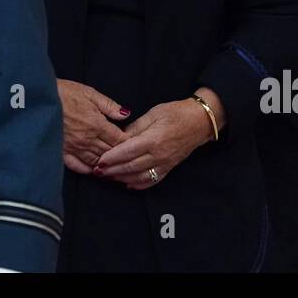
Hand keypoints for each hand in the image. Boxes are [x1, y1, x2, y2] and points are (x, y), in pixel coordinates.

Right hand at [57, 79, 129, 173]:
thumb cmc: (65, 92)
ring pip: (96, 161)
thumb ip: (109, 106)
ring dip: (106, 165)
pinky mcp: (62, 151)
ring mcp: (74, 147)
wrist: (41, 98)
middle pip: (109, 152)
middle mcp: (87, 139)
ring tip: (115, 167)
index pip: (119, 139)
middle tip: (128, 158)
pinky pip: (78, 166)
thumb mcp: (90, 93)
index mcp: (96, 124)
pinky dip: (87, 169)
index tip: (134, 144)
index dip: (128, 143)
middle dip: (120, 155)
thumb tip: (125, 115)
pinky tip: (94, 170)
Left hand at [95, 98, 213, 189]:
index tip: (99, 160)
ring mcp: (164, 164)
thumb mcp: (153, 114)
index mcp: (153, 140)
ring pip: (139, 177)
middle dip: (112, 170)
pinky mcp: (169, 168)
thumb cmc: (176, 113)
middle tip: (98, 171)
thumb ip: (135, 127)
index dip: (111, 157)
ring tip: (109, 177)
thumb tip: (119, 137)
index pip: (127, 152)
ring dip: (122, 178)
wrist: (199, 122)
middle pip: (130, 167)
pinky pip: (152, 181)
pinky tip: (128, 184)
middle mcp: (158, 155)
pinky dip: (138, 184)